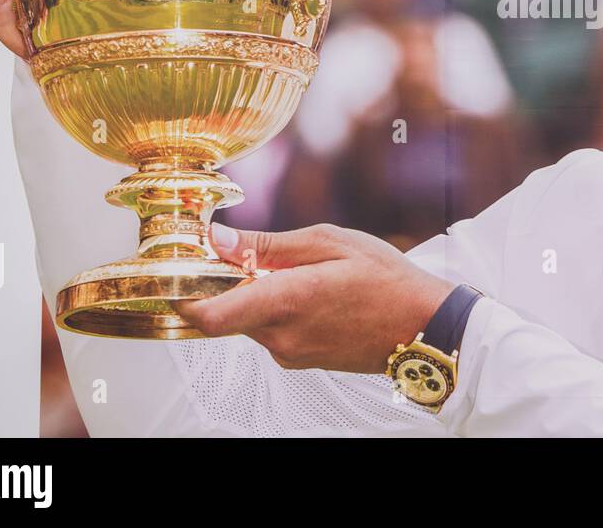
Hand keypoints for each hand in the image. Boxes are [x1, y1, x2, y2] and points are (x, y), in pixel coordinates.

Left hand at [176, 223, 455, 372]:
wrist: (424, 326)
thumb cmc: (385, 279)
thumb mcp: (329, 242)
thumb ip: (268, 245)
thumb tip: (218, 240)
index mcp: (285, 301)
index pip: (208, 315)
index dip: (182, 295)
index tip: (178, 270)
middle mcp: (280, 336)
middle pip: (226, 311)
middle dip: (229, 282)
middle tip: (245, 250)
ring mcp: (290, 353)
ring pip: (250, 319)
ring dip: (257, 294)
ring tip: (297, 267)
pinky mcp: (301, 361)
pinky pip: (272, 330)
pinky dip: (277, 308)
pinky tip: (311, 290)